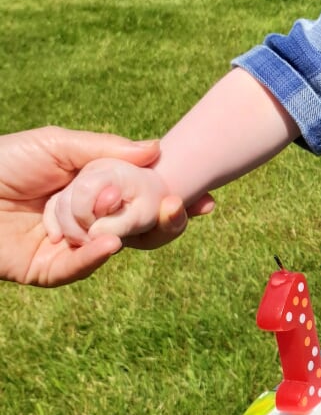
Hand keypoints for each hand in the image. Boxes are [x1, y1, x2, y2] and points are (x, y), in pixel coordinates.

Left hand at [0, 128, 192, 285]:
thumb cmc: (1, 161)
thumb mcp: (57, 145)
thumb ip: (106, 149)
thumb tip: (156, 149)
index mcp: (93, 190)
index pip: (143, 197)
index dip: (173, 198)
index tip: (206, 199)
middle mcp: (87, 220)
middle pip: (139, 227)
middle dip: (165, 219)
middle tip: (179, 206)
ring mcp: (69, 246)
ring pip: (115, 247)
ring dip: (137, 233)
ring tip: (153, 215)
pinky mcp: (46, 270)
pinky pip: (78, 267)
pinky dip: (96, 255)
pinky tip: (110, 240)